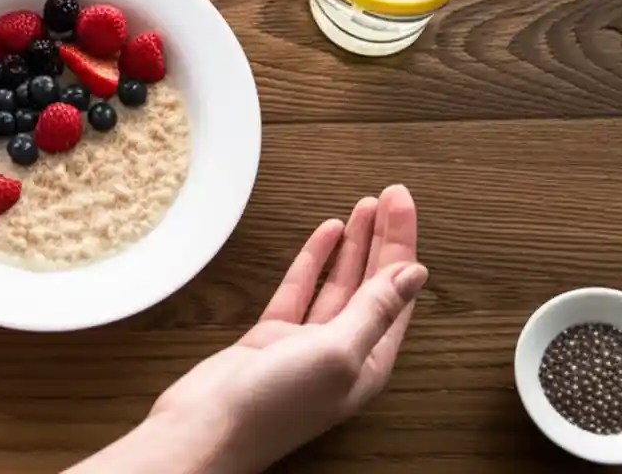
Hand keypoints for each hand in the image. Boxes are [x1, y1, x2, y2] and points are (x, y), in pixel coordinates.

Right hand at [141, 185, 425, 472]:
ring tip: (363, 206)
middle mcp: (344, 352)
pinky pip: (301, 291)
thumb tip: (414, 274)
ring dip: (352, 246)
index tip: (403, 203)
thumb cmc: (276, 404)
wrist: (208, 427)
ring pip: (338, 283)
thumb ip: (375, 310)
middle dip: (382, 238)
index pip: (397, 291)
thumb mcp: (338, 352)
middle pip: (372, 283)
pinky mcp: (271, 337)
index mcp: (370, 362)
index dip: (402, 244)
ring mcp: (306, 344)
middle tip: (389, 194)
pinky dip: (313, 261)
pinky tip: (326, 234)